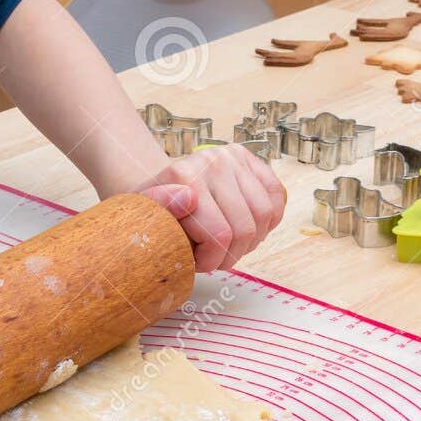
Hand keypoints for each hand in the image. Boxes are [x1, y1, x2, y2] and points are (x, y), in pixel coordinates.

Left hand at [137, 145, 285, 272]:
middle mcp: (210, 161)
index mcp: (181, 176)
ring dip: (251, 242)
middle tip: (214, 259)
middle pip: (245, 229)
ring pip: (264, 216)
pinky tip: (248, 229)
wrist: (163, 186)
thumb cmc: (156, 212)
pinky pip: (275, 197)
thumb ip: (159, 207)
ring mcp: (232, 157)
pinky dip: (268, 222)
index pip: (219, 235)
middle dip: (231, 256)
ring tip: (229, 245)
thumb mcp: (145, 218)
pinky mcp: (249, 159)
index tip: (196, 263)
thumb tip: (188, 198)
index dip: (211, 260)